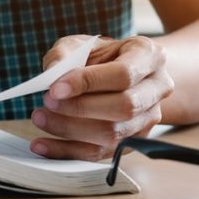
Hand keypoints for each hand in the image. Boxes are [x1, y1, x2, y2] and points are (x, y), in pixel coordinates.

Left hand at [30, 35, 174, 160]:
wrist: (120, 73)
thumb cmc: (99, 56)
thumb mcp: (80, 44)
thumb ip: (64, 55)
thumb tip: (51, 74)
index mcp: (150, 56)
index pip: (123, 74)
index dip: (88, 82)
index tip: (55, 88)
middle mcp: (158, 88)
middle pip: (124, 107)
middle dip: (80, 108)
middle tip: (47, 102)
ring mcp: (149, 118)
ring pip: (113, 134)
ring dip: (70, 129)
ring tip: (40, 118)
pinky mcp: (133, 142)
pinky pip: (101, 154)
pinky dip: (68, 151)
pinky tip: (42, 145)